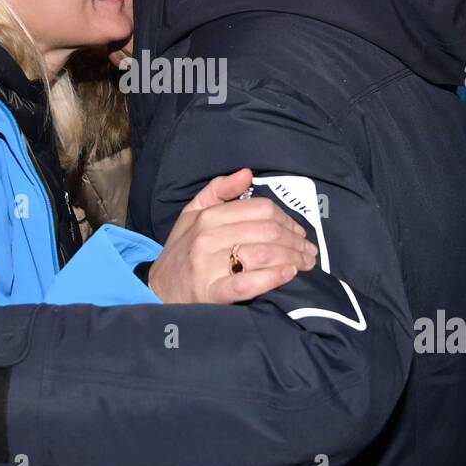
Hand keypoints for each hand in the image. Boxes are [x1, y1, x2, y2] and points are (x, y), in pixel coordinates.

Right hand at [147, 168, 316, 304]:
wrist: (156, 291)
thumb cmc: (180, 252)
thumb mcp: (191, 214)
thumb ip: (218, 191)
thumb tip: (247, 173)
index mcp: (207, 216)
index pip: (260, 209)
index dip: (287, 219)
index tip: (299, 231)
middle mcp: (208, 238)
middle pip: (267, 231)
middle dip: (296, 241)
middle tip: (309, 251)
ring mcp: (208, 266)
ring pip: (262, 254)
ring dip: (292, 258)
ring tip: (305, 264)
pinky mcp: (211, 293)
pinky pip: (248, 282)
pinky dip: (273, 277)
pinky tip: (289, 275)